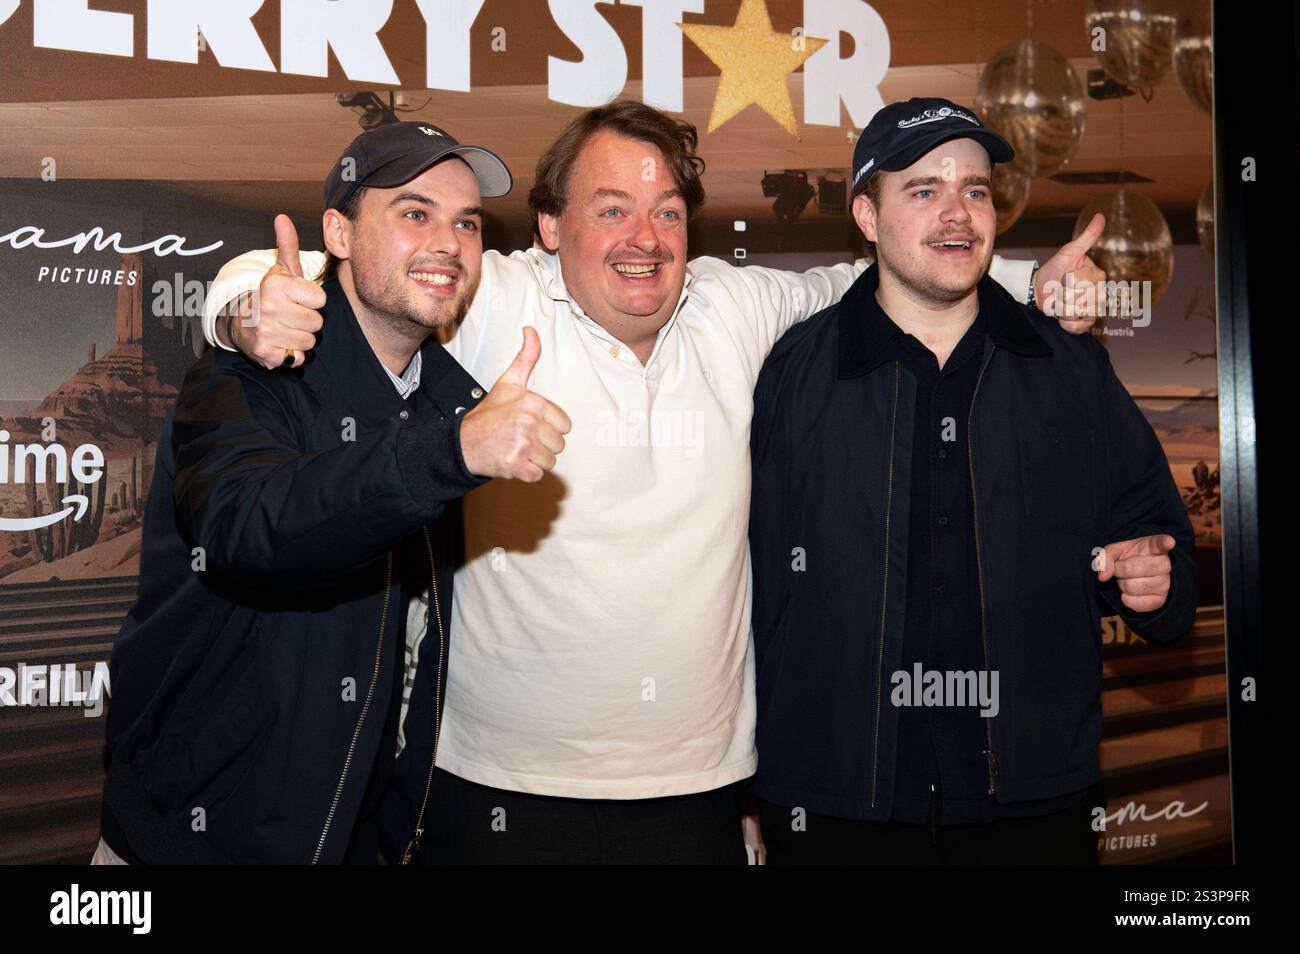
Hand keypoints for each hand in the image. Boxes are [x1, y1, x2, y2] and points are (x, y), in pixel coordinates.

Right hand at [231, 214, 326, 368]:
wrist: (243, 325)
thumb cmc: (272, 296)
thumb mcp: (281, 271)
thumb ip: (288, 246)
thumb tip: (282, 218)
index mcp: (276, 285)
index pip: (320, 300)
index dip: (312, 301)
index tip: (297, 299)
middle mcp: (268, 307)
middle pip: (317, 323)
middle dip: (308, 321)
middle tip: (291, 316)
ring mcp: (266, 331)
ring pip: (310, 341)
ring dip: (301, 338)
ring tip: (286, 329)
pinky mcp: (267, 354)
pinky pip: (299, 358)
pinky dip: (293, 354)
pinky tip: (281, 344)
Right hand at [459, 327, 571, 481]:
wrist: (463, 441)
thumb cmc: (489, 413)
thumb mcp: (508, 382)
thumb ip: (526, 358)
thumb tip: (531, 330)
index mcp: (532, 402)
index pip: (564, 425)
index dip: (549, 427)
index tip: (531, 425)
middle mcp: (529, 422)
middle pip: (559, 444)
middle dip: (543, 445)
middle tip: (522, 439)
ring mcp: (522, 445)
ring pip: (550, 461)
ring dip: (535, 460)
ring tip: (517, 449)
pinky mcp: (515, 465)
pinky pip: (537, 475)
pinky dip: (526, 473)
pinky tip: (513, 462)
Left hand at [1035, 212, 1106, 332]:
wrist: (1039, 290)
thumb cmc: (1054, 270)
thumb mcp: (1069, 252)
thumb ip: (1087, 237)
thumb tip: (1101, 216)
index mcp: (1098, 275)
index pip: (1082, 281)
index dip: (1067, 281)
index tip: (1063, 277)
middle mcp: (1100, 292)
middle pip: (1081, 298)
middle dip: (1063, 295)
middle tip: (1059, 290)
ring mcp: (1094, 309)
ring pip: (1078, 312)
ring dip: (1062, 308)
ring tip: (1059, 302)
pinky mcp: (1087, 323)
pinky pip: (1079, 327)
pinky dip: (1066, 324)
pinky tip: (1061, 316)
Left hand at [1095, 533, 1174, 612]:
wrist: (1133, 576)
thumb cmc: (1127, 559)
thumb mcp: (1115, 551)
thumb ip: (1106, 556)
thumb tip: (1103, 576)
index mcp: (1153, 546)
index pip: (1161, 543)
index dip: (1164, 543)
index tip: (1169, 542)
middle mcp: (1164, 563)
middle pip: (1132, 568)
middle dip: (1119, 570)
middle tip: (1121, 568)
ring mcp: (1165, 582)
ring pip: (1133, 587)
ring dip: (1123, 585)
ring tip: (1127, 579)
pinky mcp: (1161, 600)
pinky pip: (1138, 603)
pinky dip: (1127, 600)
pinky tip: (1130, 593)